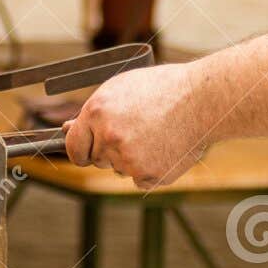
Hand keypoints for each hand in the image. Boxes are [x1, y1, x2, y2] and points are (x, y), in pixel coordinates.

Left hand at [63, 62, 210, 189]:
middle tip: (138, 130)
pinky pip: (141, 179)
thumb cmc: (162, 89)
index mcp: (97, 112)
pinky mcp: (148, 175)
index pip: (74, 147)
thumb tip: (66, 129)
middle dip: (111, 150)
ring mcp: (128, 159)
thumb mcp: (121, 89)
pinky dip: (151, 169)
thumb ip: (93, 113)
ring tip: (156, 133)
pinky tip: (165, 147)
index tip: (89, 150)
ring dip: (133, 159)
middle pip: (98, 159)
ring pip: (121, 169)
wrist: (201, 99)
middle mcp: (108, 136)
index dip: (82, 149)